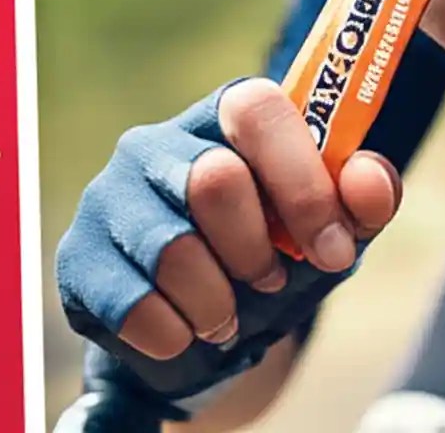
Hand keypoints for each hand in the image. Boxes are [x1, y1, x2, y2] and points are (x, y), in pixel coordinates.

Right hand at [56, 77, 400, 361]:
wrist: (192, 332)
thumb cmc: (263, 261)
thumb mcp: (324, 232)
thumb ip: (361, 201)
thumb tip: (367, 181)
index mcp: (217, 119)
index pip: (255, 109)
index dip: (302, 181)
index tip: (332, 249)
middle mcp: (152, 144)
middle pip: (213, 179)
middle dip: (256, 251)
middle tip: (268, 282)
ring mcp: (106, 197)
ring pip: (173, 250)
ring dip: (218, 304)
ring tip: (225, 318)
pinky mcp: (77, 256)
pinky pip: (134, 303)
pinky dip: (176, 335)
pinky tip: (181, 332)